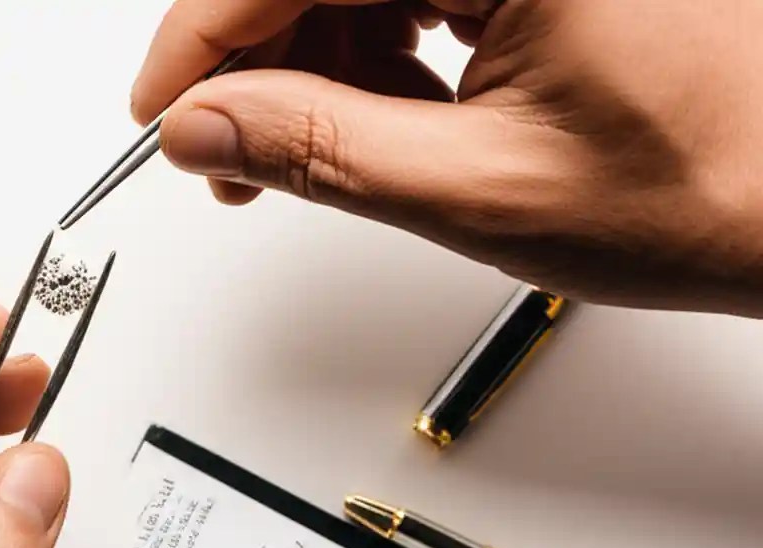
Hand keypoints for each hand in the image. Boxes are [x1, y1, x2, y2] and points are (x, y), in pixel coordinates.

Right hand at [132, 0, 762, 316]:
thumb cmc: (708, 191)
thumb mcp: (481, 188)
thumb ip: (320, 152)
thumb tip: (202, 129)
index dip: (203, 35)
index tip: (160, 108)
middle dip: (255, 57)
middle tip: (226, 152)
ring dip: (310, 62)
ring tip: (310, 154)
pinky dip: (373, 53)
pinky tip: (382, 117)